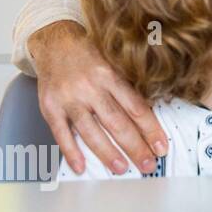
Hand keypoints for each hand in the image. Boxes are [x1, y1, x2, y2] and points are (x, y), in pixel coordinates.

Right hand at [28, 21, 166, 174]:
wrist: (55, 43)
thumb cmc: (90, 56)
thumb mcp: (114, 63)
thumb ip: (128, 87)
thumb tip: (152, 115)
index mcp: (111, 76)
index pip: (137, 108)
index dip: (151, 130)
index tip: (161, 147)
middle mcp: (91, 88)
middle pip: (117, 123)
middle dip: (135, 147)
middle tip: (148, 165)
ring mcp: (69, 99)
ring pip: (91, 132)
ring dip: (107, 153)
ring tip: (121, 168)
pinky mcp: (50, 107)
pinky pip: (61, 134)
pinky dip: (71, 152)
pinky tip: (81, 167)